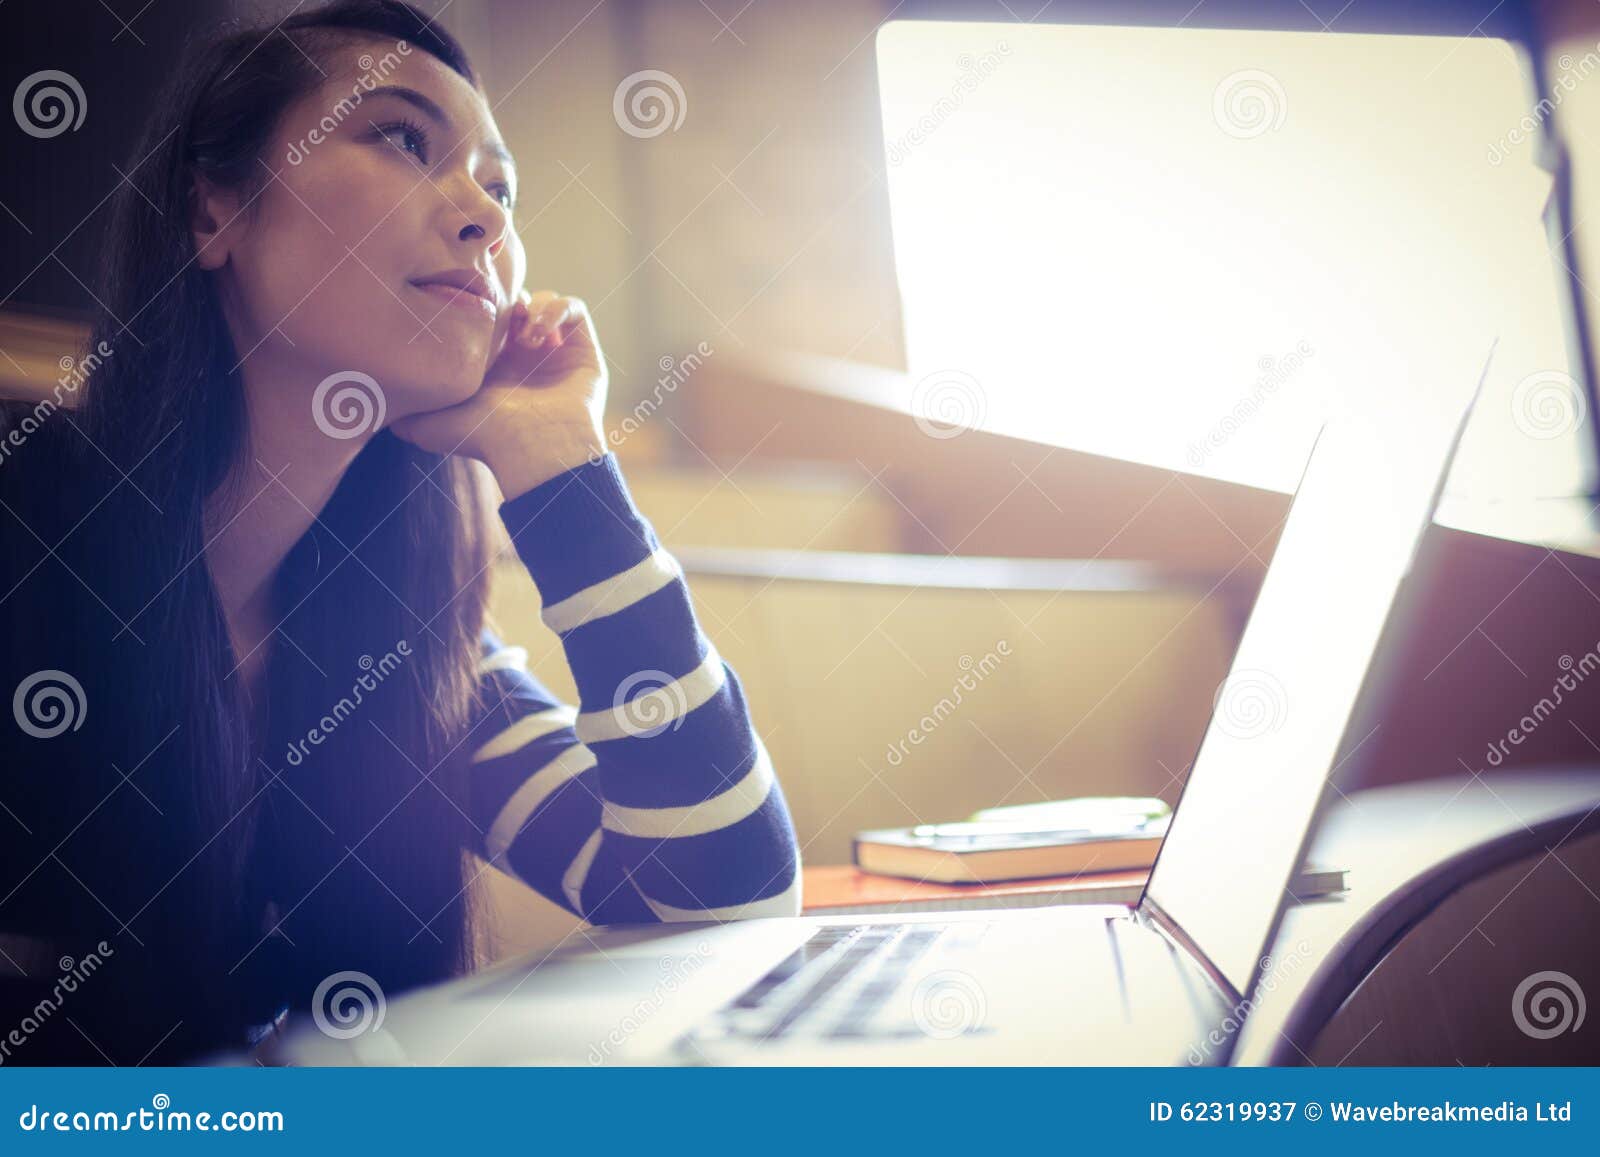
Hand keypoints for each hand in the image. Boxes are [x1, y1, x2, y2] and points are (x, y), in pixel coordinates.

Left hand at [390, 289, 608, 498]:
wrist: (535, 451)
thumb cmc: (485, 438)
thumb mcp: (430, 423)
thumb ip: (400, 410)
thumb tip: (365, 401)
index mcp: (493, 367)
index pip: (485, 317)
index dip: (475, 305)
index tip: (464, 310)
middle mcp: (525, 356)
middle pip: (516, 302)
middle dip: (505, 298)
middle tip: (494, 313)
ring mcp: (556, 351)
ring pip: (544, 300)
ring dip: (531, 306)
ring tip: (522, 334)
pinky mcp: (582, 347)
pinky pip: (573, 307)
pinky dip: (556, 309)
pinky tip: (537, 334)